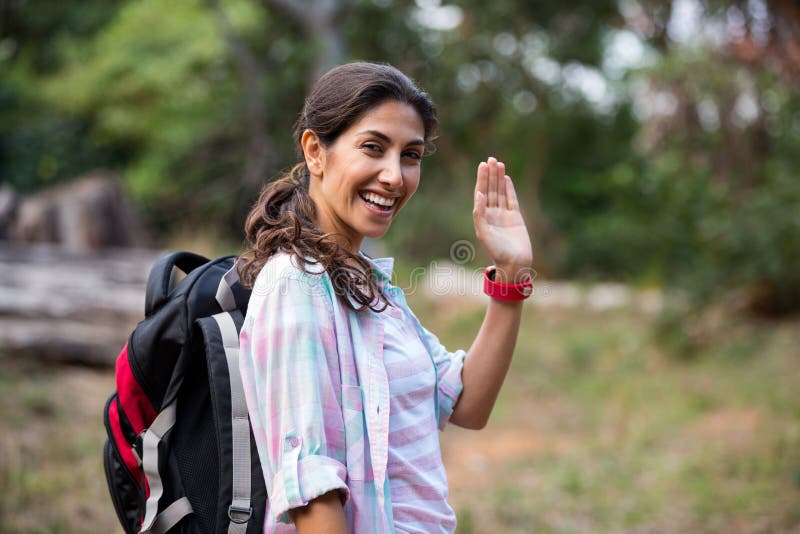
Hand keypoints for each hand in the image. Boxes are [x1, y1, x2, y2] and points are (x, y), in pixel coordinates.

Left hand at [473, 157, 532, 282]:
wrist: (514, 263)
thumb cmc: (497, 251)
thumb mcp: (483, 232)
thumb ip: (479, 214)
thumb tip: (478, 194)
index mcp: (482, 217)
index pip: (481, 193)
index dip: (481, 179)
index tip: (482, 165)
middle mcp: (492, 214)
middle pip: (491, 190)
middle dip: (490, 175)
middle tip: (491, 159)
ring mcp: (504, 215)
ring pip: (501, 192)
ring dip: (499, 178)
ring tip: (499, 164)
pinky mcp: (516, 218)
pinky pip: (512, 200)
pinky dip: (509, 189)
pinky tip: (506, 178)